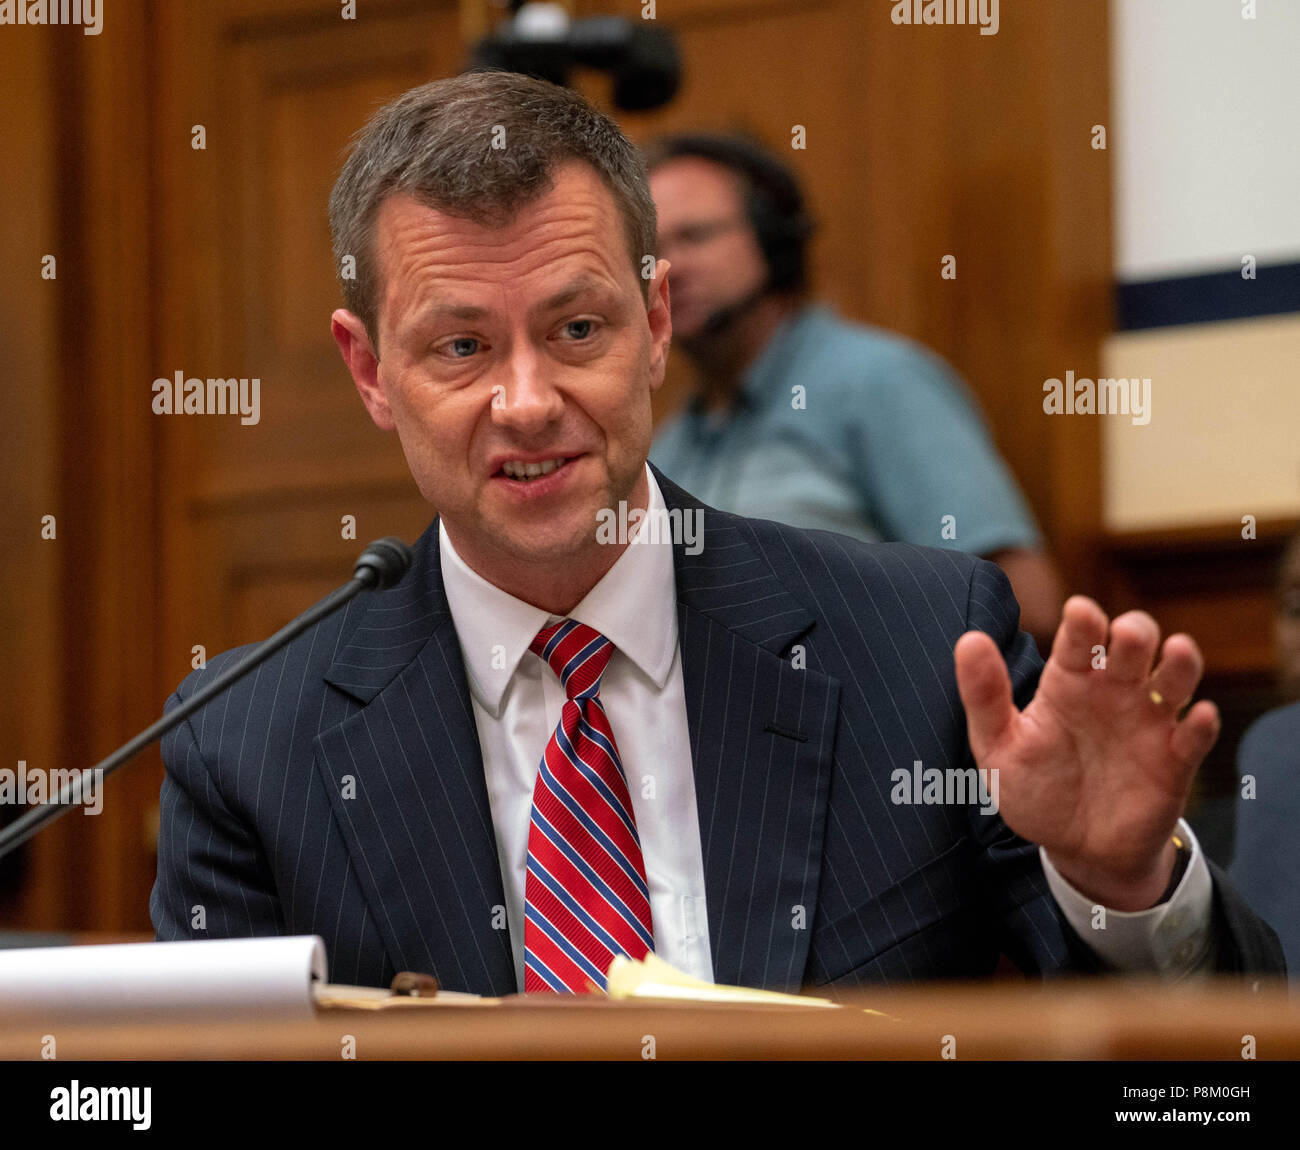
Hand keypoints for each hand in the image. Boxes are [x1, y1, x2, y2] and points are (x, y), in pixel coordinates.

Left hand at [953, 595, 1218, 910]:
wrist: (1074, 849)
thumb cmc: (1035, 788)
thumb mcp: (998, 748)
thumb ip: (984, 697)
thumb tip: (969, 640)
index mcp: (1068, 681)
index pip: (1079, 639)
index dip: (1083, 621)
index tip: (1080, 611)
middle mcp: (1113, 691)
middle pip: (1134, 644)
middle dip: (1136, 632)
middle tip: (1126, 636)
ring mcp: (1148, 722)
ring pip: (1176, 677)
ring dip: (1180, 663)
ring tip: (1176, 652)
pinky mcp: (1175, 761)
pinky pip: (1195, 736)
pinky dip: (1201, 724)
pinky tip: (1198, 717)